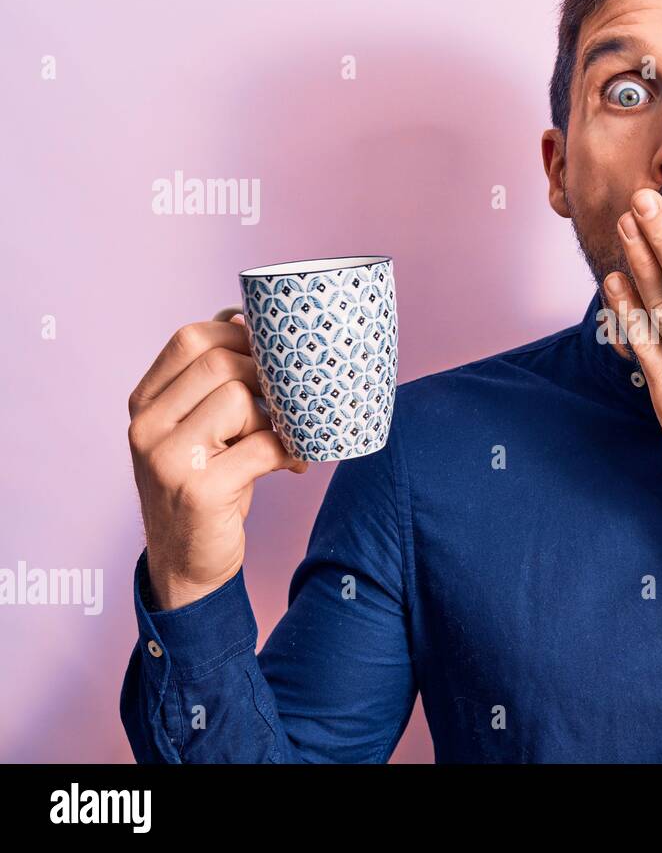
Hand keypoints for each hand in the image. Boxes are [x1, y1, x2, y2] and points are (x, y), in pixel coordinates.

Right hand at [127, 314, 308, 609]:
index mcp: (145, 403)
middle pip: (220, 361)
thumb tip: (246, 318)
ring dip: (278, 416)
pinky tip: (294, 464)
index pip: (190, 338)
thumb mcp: (197, 428)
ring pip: (239, 399)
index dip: (241, 335)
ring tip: (287, 438)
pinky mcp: (198, 491)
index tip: (273, 353)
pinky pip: (262, 447)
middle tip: (291, 398)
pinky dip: (289, 451)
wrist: (187, 565)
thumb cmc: (206, 485)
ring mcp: (167, 459)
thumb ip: (211, 381)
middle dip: (267, 374)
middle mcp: (146, 426)